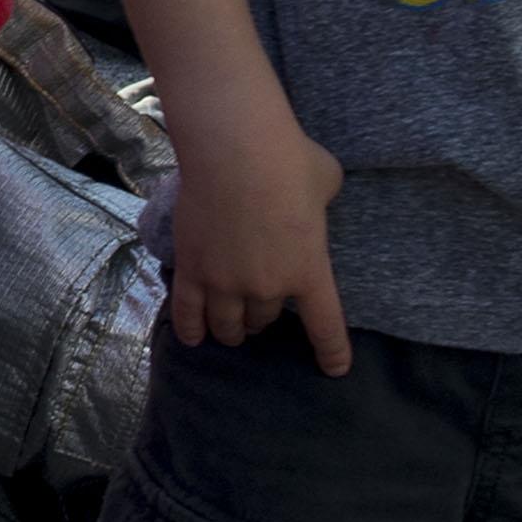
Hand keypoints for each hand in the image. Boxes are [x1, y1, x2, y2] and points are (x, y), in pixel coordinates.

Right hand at [161, 109, 349, 373]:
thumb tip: (312, 196)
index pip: (326, 327)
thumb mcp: (326, 180)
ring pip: (227, 325)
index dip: (332, 353)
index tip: (335, 370)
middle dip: (264, 316)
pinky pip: (187, 314)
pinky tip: (193, 337)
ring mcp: (225, 282)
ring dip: (231, 328)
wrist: (234, 151)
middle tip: (261, 305)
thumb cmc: (289, 160)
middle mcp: (267, 287)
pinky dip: (191, 329)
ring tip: (230, 325)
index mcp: (309, 270)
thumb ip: (322, 200)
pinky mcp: (191, 269)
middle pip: (265, 320)